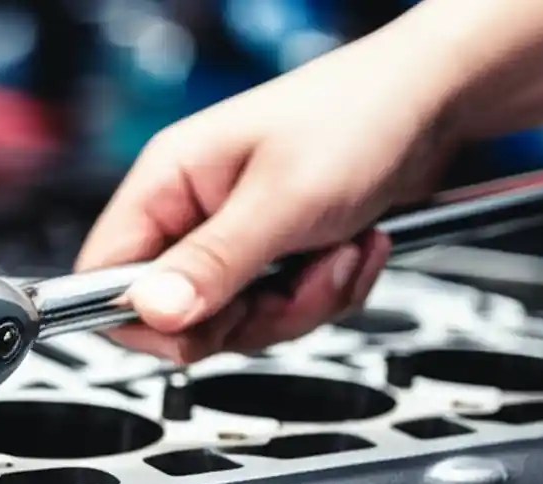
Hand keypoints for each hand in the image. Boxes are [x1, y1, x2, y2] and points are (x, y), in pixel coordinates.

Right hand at [75, 33, 459, 363]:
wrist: (435, 102)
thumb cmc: (358, 116)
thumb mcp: (284, 200)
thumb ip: (214, 263)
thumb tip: (150, 311)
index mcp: (167, 184)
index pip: (106, 275)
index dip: (145, 316)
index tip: (201, 323)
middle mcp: (191, 214)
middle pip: (179, 315)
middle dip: (249, 314)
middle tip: (291, 280)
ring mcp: (233, 239)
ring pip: (235, 322)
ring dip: (300, 303)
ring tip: (338, 252)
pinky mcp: (274, 258)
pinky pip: (279, 313)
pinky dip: (325, 295)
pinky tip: (352, 251)